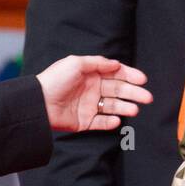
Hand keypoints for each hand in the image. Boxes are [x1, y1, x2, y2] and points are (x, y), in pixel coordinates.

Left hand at [35, 55, 151, 131]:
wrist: (37, 103)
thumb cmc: (55, 80)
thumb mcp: (76, 63)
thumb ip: (98, 63)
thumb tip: (116, 64)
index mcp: (91, 75)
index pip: (116, 74)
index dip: (130, 76)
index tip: (142, 80)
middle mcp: (92, 90)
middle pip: (119, 91)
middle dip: (134, 93)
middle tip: (147, 97)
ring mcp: (89, 106)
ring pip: (113, 107)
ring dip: (125, 108)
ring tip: (134, 110)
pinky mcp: (85, 121)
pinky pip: (102, 123)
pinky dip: (111, 123)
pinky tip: (116, 120)